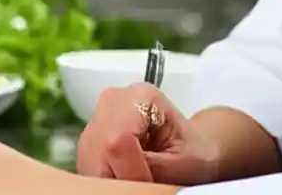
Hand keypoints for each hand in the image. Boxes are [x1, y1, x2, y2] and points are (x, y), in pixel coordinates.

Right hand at [77, 83, 221, 185]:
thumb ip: (152, 168)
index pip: (118, 139)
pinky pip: (88, 165)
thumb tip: (127, 183)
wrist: (190, 148)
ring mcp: (98, 118)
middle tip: (145, 183)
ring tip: (139, 177)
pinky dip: (104, 178)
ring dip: (110, 179)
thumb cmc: (193, 152)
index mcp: (141, 97)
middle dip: (118, 177)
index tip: (149, 183)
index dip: (130, 170)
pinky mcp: (89, 139)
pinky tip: (125, 175)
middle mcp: (113, 101)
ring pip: (90, 160)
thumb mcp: (182, 163)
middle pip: (99, 149)